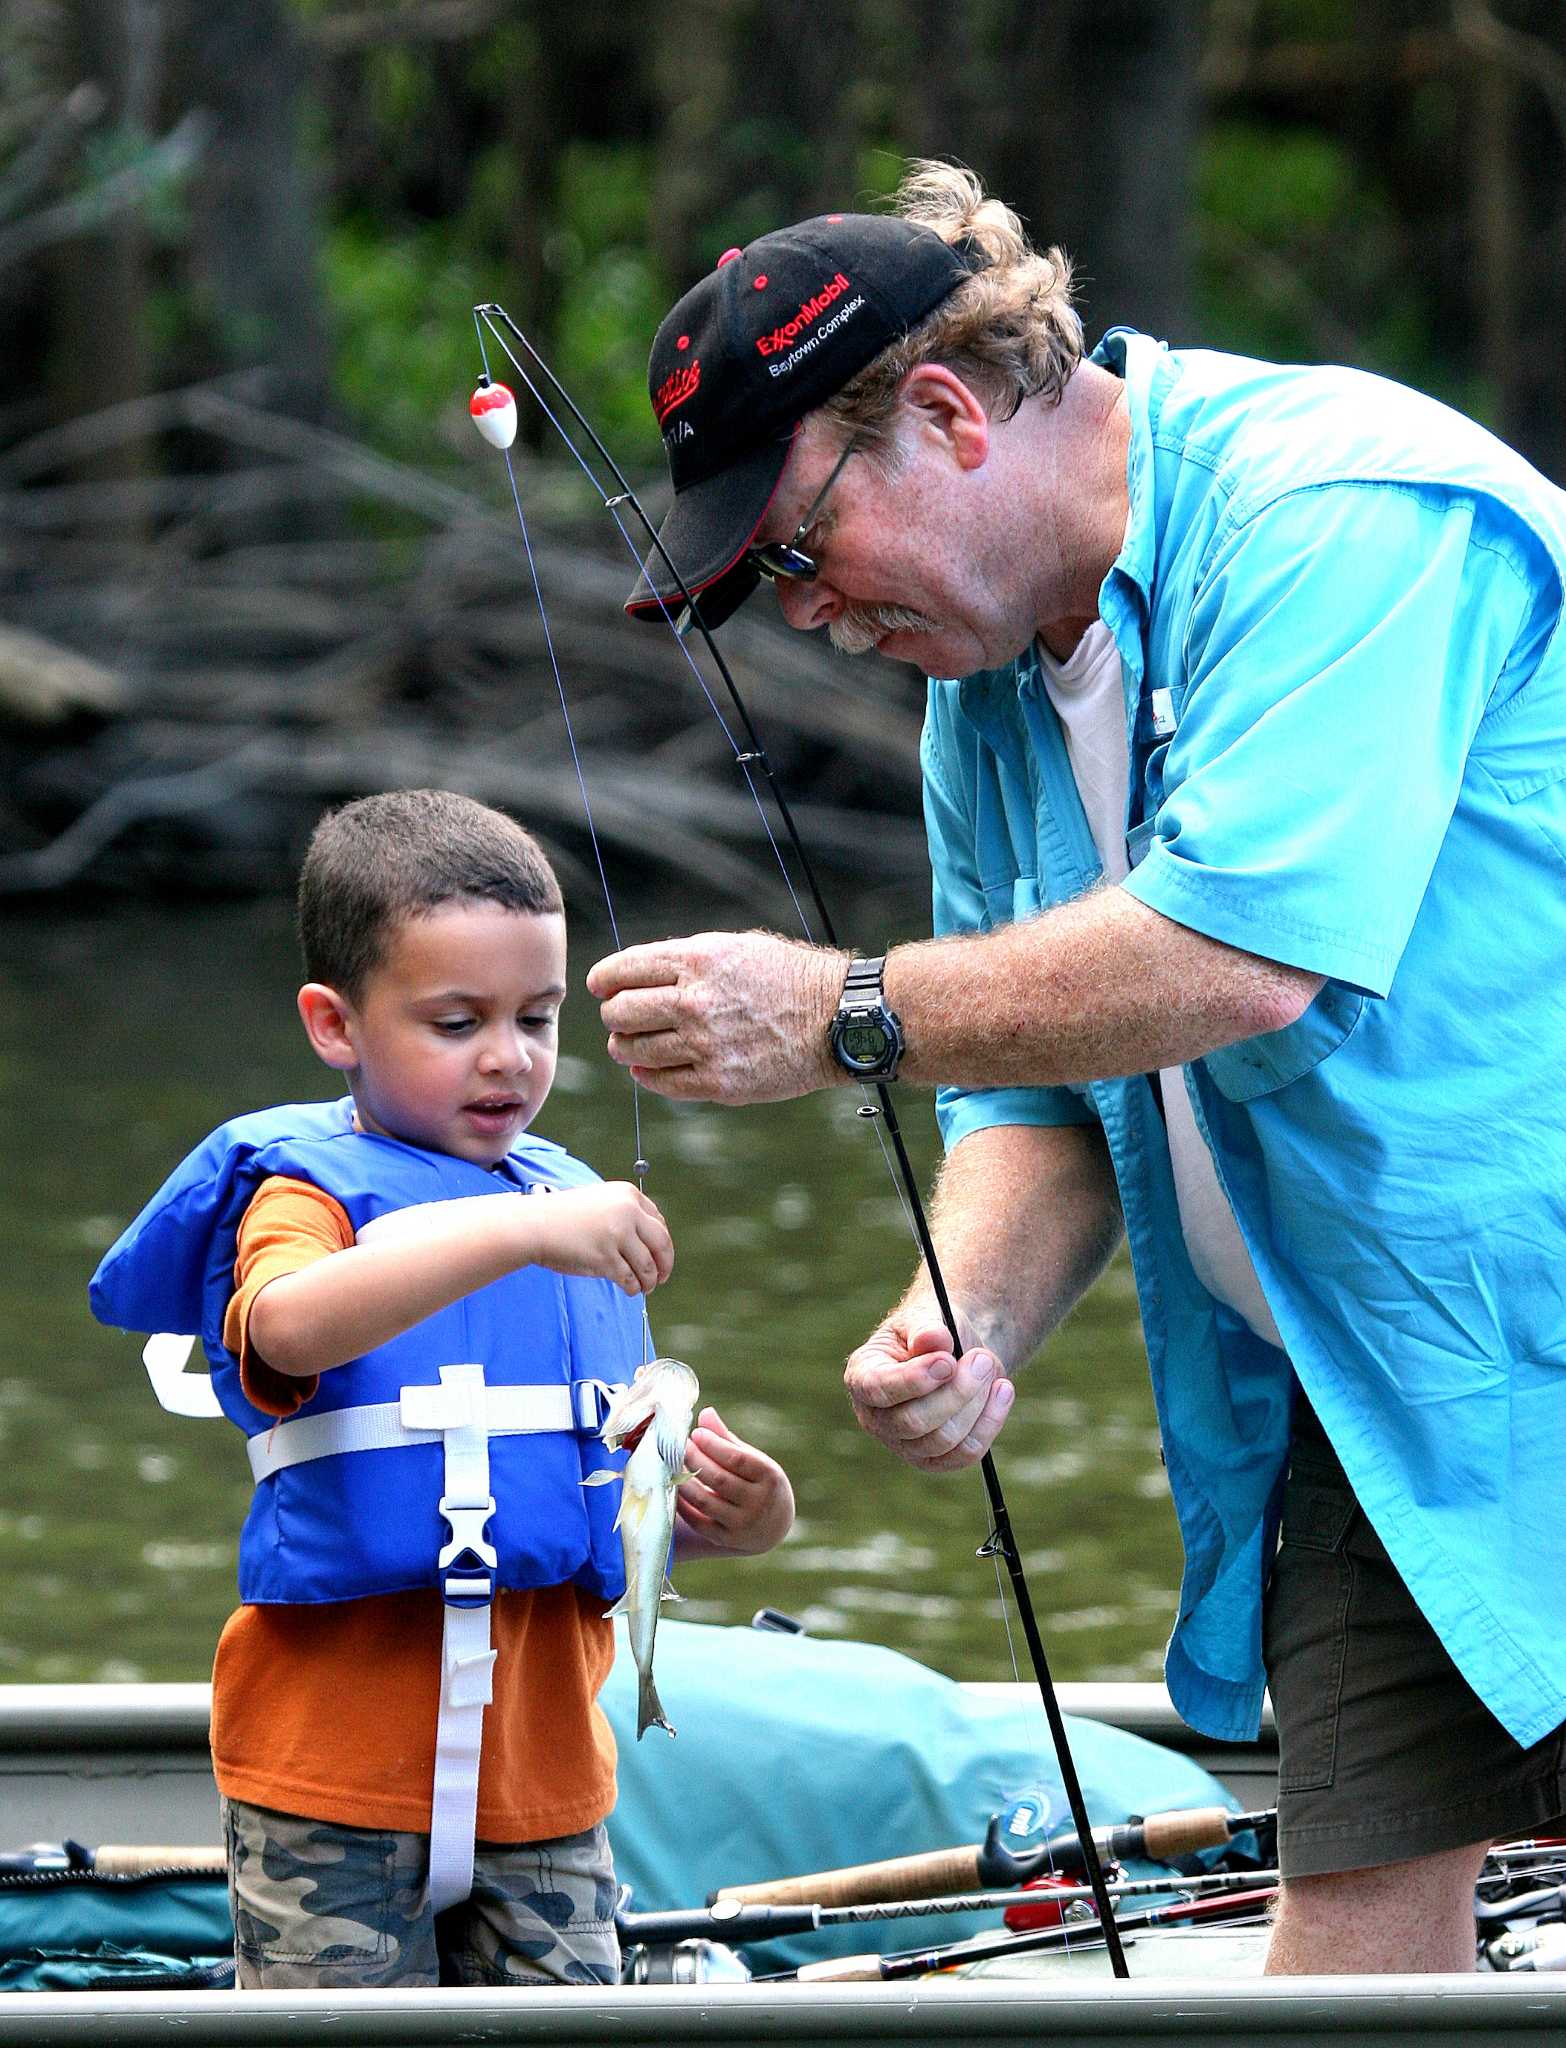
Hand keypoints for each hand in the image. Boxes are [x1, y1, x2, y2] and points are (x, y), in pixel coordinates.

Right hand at [523, 1183, 673, 1295]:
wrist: (534, 1225)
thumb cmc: (563, 1218)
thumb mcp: (599, 1204)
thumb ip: (624, 1216)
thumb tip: (648, 1244)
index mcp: (627, 1195)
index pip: (659, 1222)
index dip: (663, 1243)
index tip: (662, 1256)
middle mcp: (627, 1211)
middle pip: (662, 1243)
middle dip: (665, 1264)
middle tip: (662, 1277)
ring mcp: (618, 1234)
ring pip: (648, 1265)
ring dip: (650, 1280)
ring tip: (645, 1287)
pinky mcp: (606, 1258)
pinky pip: (629, 1278)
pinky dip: (633, 1287)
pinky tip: (630, 1289)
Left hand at [586, 931, 848, 1103]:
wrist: (834, 1018)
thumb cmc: (787, 977)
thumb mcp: (734, 948)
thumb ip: (682, 960)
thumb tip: (631, 976)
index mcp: (697, 961)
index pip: (622, 971)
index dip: (604, 980)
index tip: (602, 987)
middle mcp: (695, 1002)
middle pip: (619, 1012)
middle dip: (614, 1014)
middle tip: (620, 1017)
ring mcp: (705, 1045)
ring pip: (632, 1049)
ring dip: (625, 1046)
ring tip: (632, 1042)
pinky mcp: (718, 1082)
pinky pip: (659, 1081)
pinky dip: (646, 1074)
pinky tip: (650, 1066)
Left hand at [673, 1407, 795, 1557]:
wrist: (773, 1525)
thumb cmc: (759, 1482)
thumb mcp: (753, 1460)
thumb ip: (727, 1439)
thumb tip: (705, 1413)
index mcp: (769, 1478)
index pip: (736, 1459)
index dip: (713, 1445)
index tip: (696, 1433)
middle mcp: (758, 1503)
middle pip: (718, 1479)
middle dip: (695, 1459)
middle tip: (680, 1446)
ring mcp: (742, 1524)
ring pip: (704, 1501)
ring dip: (684, 1480)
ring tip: (674, 1464)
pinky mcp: (726, 1539)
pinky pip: (698, 1521)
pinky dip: (683, 1504)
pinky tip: (676, 1487)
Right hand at [844, 1313, 1013, 1472]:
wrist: (956, 1350)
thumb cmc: (933, 1332)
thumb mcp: (926, 1317)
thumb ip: (926, 1328)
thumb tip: (935, 1338)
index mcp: (862, 1377)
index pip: (877, 1390)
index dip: (914, 1380)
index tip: (948, 1361)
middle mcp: (876, 1416)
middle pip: (913, 1422)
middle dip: (956, 1391)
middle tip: (981, 1358)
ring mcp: (904, 1443)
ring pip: (944, 1439)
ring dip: (976, 1401)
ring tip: (988, 1365)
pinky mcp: (935, 1459)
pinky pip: (966, 1453)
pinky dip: (991, 1421)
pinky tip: (1002, 1390)